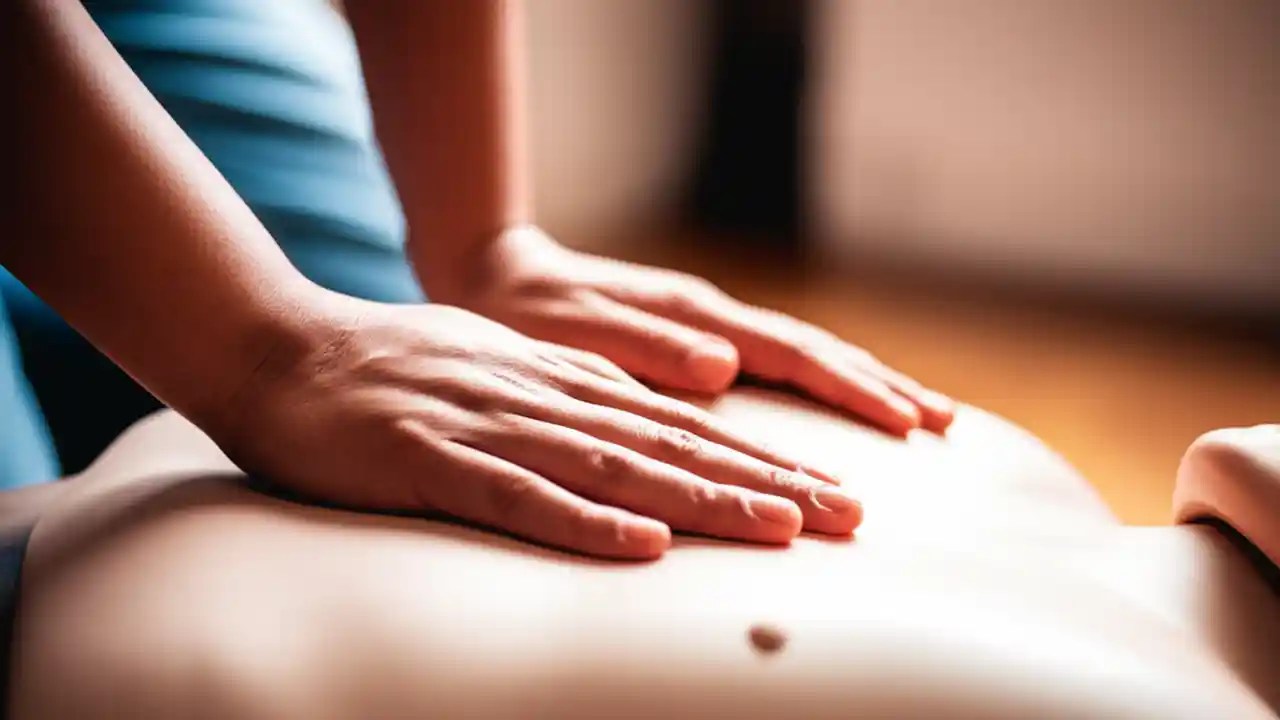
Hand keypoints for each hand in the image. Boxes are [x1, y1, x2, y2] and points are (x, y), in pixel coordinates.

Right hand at [214, 295, 859, 559]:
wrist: (282, 350)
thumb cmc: (391, 370)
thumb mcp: (499, 369)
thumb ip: (568, 394)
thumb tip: (638, 430)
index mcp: (558, 378)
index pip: (679, 424)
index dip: (758, 458)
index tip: (828, 491)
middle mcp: (540, 395)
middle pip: (671, 444)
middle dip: (763, 481)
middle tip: (845, 515)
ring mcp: (489, 425)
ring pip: (614, 466)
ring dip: (701, 499)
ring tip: (780, 529)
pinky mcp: (433, 460)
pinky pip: (518, 496)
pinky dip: (581, 520)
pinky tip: (640, 545)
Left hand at [442, 226, 954, 435]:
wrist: (496, 278)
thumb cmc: (529, 310)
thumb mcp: (571, 330)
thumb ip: (643, 343)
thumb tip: (725, 362)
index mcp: (692, 315)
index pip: (790, 353)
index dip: (849, 387)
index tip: (904, 420)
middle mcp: (710, 318)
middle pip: (814, 353)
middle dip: (878, 387)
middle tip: (944, 424)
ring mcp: (707, 328)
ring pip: (802, 358)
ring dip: (861, 385)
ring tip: (920, 416)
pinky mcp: (696, 344)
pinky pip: (774, 368)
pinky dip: (819, 388)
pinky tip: (839, 410)